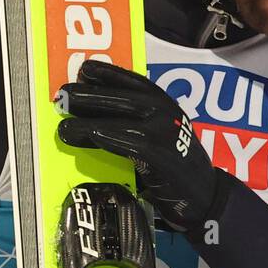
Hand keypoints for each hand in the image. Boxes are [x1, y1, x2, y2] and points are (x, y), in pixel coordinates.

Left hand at [56, 58, 222, 233]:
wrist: (205, 196)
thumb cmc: (174, 169)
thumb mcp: (160, 136)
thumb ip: (133, 125)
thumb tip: (91, 116)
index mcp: (165, 104)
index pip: (133, 81)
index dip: (107, 73)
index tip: (84, 70)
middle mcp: (166, 112)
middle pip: (121, 96)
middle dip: (88, 94)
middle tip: (63, 95)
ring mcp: (165, 132)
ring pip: (119, 118)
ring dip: (87, 121)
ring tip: (64, 127)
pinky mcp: (161, 155)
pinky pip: (127, 142)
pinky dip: (104, 136)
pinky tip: (85, 136)